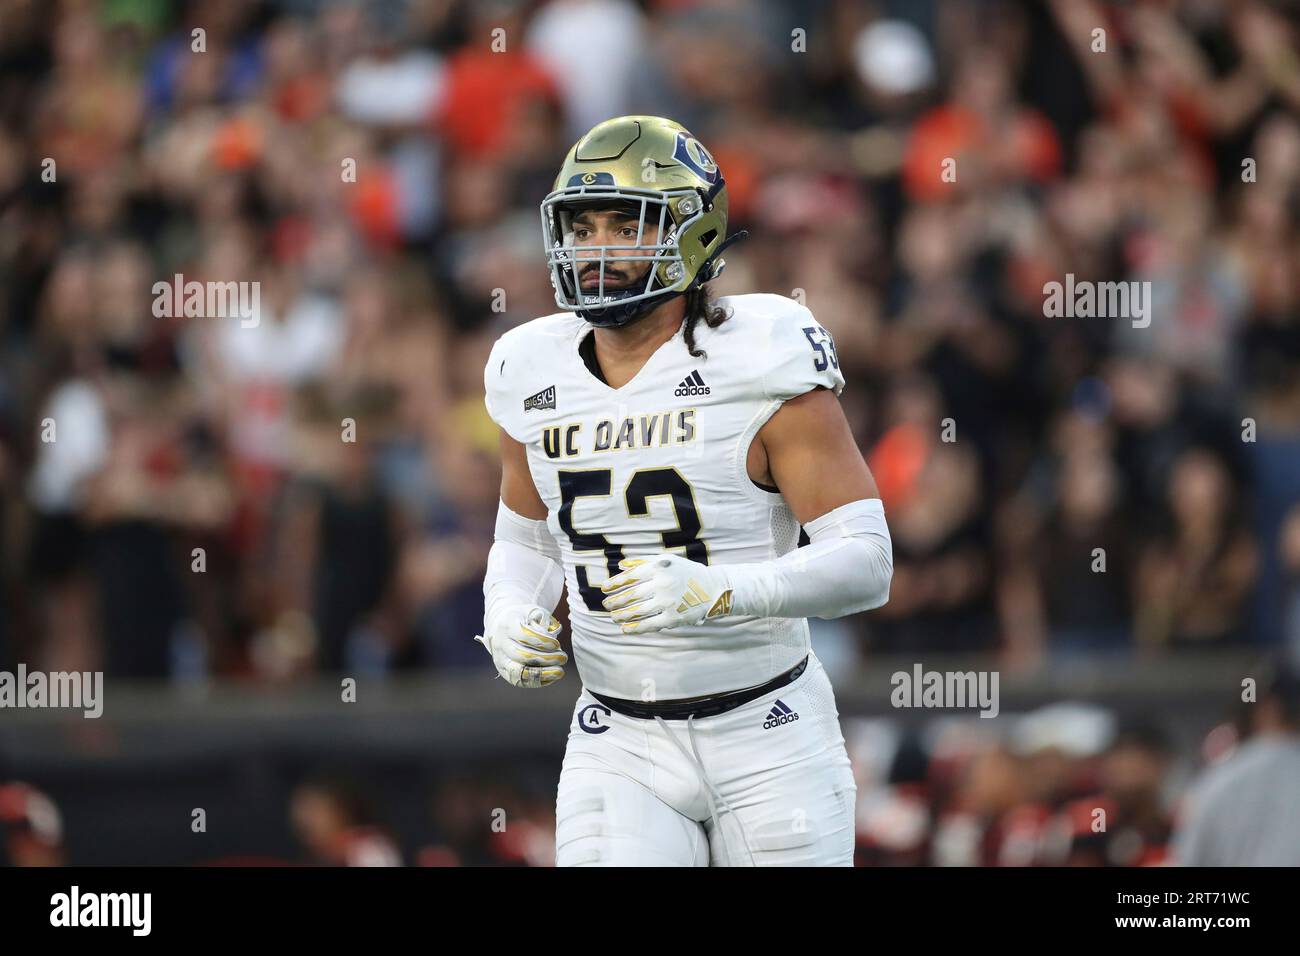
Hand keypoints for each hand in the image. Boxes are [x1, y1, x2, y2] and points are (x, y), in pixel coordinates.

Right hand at [474, 605, 566, 687]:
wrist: (501, 625)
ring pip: (519, 671)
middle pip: (521, 655)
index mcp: (507, 624)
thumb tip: (553, 636)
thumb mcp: (534, 611)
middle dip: (545, 658)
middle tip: (563, 657)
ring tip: (560, 672)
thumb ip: (545, 621)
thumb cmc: (524, 618)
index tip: (557, 644)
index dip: (542, 641)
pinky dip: (538, 681)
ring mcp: (500, 659)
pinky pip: (520, 681)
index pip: (524, 635)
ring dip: (542, 673)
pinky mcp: (504, 671)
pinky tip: (552, 677)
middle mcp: (501, 643)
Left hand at [600, 553, 733, 633]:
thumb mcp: (668, 561)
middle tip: (606, 604)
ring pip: (638, 611)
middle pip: (632, 595)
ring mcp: (668, 602)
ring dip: (622, 615)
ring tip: (613, 616)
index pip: (631, 576)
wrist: (714, 589)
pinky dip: (635, 628)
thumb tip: (621, 566)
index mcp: (659, 567)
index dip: (615, 583)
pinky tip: (625, 629)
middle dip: (615, 601)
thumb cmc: (687, 573)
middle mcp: (663, 584)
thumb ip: (643, 562)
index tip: (604, 588)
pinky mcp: (674, 618)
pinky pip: (649, 625)